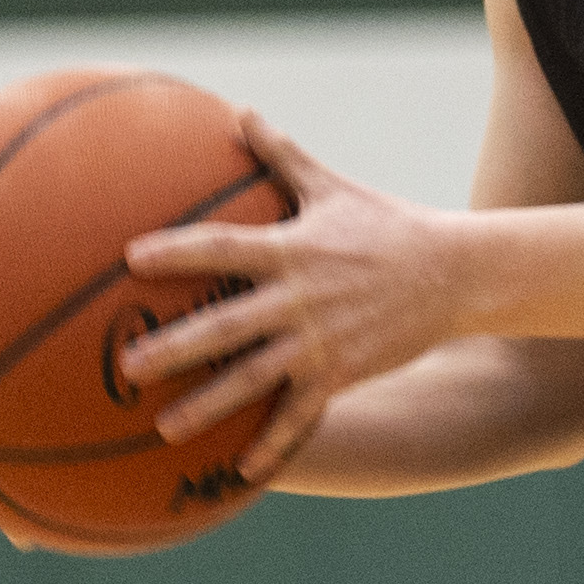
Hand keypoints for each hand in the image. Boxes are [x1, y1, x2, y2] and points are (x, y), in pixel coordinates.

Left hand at [118, 112, 469, 483]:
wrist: (456, 271)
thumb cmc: (388, 225)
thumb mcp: (335, 188)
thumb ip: (283, 156)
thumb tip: (242, 112)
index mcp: (293, 249)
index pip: (224, 247)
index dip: (177, 251)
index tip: (130, 258)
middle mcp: (300, 297)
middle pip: (226, 324)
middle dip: (175, 346)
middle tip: (127, 364)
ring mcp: (321, 340)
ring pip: (254, 379)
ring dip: (208, 406)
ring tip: (164, 428)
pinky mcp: (343, 372)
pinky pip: (301, 414)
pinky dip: (274, 442)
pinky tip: (242, 471)